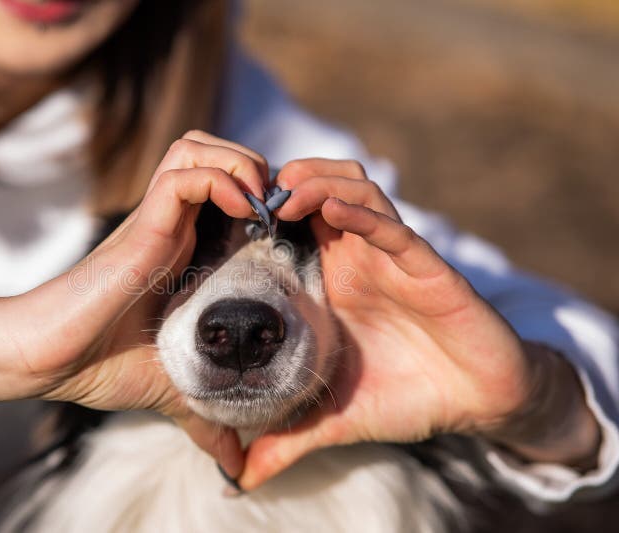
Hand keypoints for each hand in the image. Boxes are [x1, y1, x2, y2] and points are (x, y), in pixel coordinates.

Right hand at [2, 130, 270, 475]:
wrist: (53, 360)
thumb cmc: (105, 367)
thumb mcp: (177, 388)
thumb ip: (208, 418)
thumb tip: (236, 466)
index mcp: (181, 247)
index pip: (224, 182)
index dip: (260, 191)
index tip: (287, 229)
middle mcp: (170, 223)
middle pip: (213, 148)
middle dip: (254, 165)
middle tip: (276, 209)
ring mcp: (156, 219)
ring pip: (198, 146)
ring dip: (240, 163)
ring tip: (260, 204)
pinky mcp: (142, 223)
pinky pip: (186, 174)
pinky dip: (221, 180)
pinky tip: (242, 212)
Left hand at [238, 159, 599, 488]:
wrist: (476, 401)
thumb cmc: (406, 396)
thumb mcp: (336, 418)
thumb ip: (289, 438)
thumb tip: (240, 480)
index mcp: (333, 281)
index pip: (293, 225)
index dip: (258, 210)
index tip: (219, 213)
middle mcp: (359, 259)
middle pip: (320, 188)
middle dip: (285, 179)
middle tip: (249, 193)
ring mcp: (392, 257)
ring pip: (356, 191)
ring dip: (319, 181)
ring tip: (284, 194)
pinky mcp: (427, 266)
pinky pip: (392, 226)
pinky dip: (361, 212)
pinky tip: (331, 208)